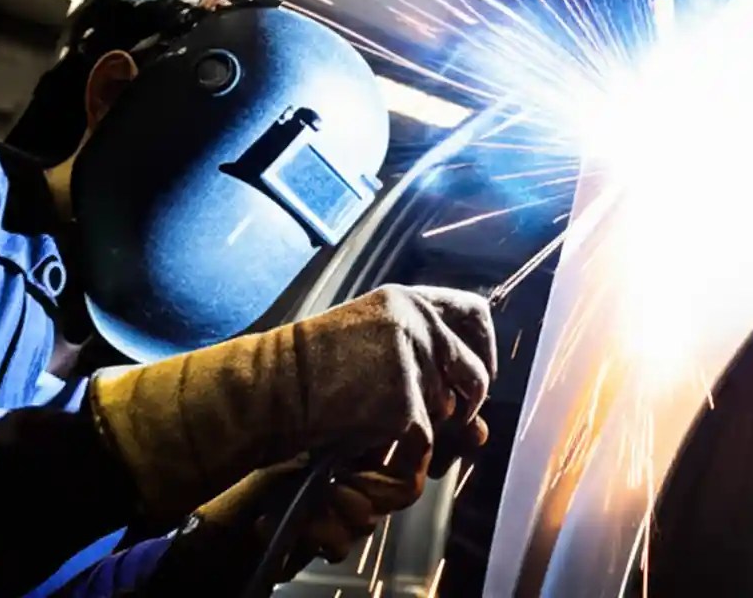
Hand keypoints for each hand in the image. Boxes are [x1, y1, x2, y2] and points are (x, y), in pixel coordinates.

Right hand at [89, 285, 497, 522]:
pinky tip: (371, 440)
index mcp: (407, 300)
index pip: (475, 311)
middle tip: (449, 418)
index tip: (476, 368)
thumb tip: (469, 383)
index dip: (484, 345)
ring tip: (380, 422)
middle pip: (476, 371)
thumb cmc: (311, 371)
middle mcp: (418, 323)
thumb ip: (416, 347)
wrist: (268, 391)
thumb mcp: (366, 336)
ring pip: (451, 410)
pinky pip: (425, 441)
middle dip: (468, 402)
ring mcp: (414, 364)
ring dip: (427, 426)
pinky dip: (404, 452)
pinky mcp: (406, 406)